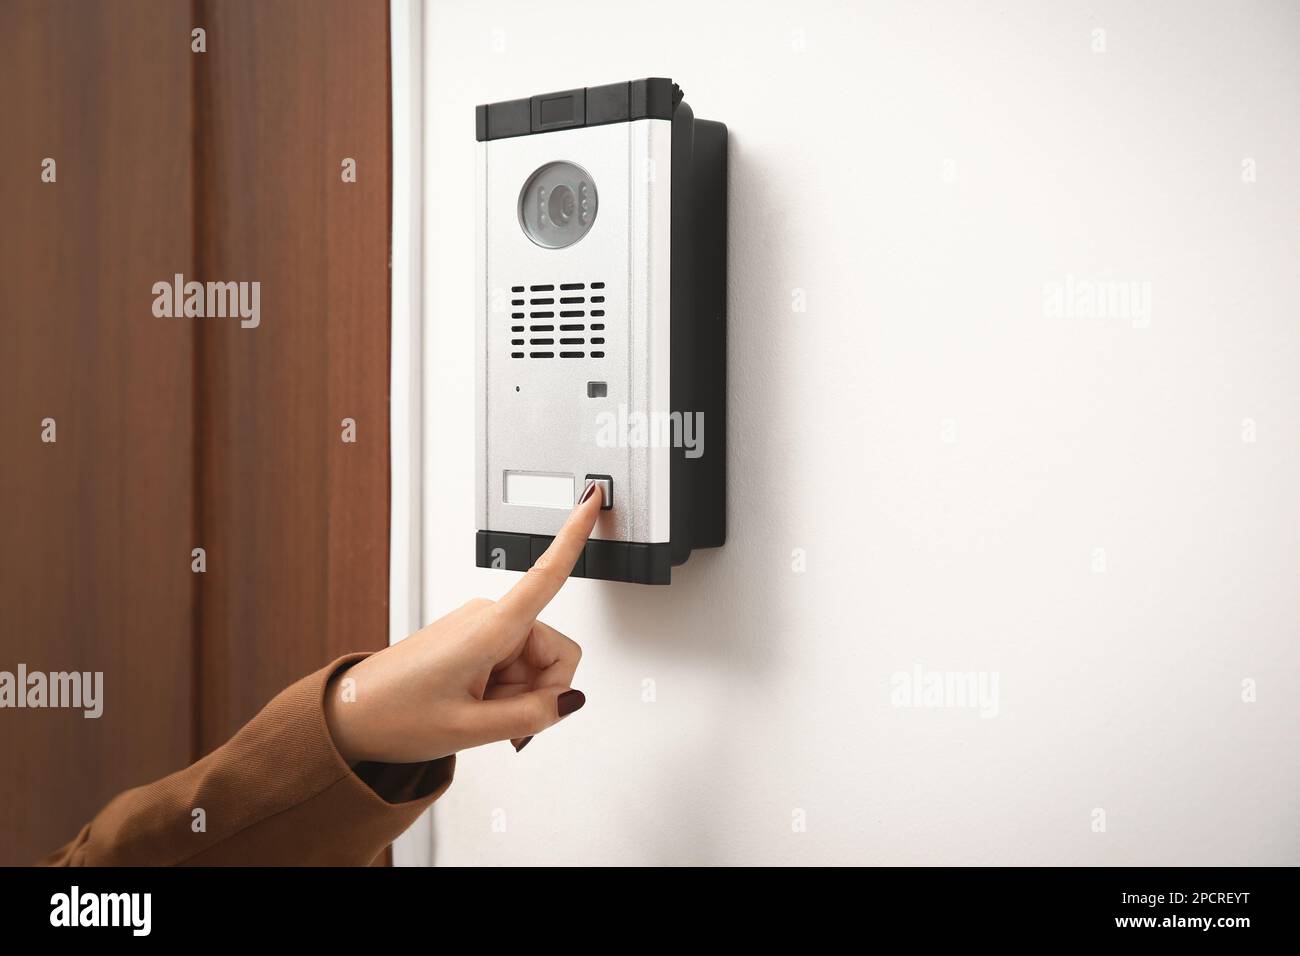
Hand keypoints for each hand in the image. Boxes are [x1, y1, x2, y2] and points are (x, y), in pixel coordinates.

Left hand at [324, 483, 603, 762]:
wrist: (352, 714)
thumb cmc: (393, 713)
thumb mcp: (468, 729)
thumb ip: (530, 717)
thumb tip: (569, 700)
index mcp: (488, 629)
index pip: (546, 575)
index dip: (574, 535)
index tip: (592, 498)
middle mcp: (488, 617)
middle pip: (553, 649)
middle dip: (542, 689)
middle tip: (504, 720)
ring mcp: (480, 626)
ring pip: (536, 661)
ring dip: (521, 695)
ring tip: (480, 713)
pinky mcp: (474, 638)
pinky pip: (515, 663)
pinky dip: (508, 691)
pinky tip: (479, 706)